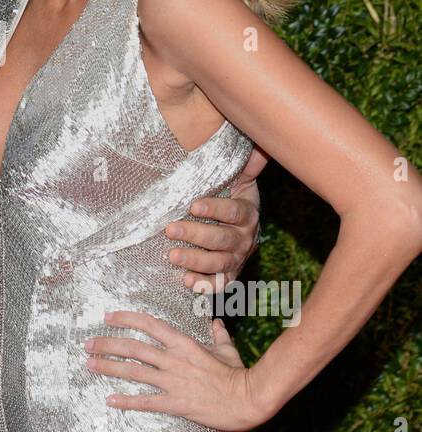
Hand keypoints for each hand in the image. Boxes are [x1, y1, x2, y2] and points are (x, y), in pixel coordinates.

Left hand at [85, 310, 270, 431]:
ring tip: (89, 365)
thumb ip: (218, 335)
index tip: (109, 317)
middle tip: (88, 343)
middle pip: (133, 348)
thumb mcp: (227, 349)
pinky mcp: (175, 403)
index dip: (126, 319)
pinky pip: (146, 402)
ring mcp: (172, 382)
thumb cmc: (238, 374)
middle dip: (107, 344)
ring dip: (109, 367)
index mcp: (184, 344)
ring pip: (134, 372)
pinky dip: (126, 401)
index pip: (149, 325)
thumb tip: (216, 322)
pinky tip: (110, 400)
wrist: (247, 399)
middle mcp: (173, 360)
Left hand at [165, 147, 266, 289]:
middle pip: (222, 238)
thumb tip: (260, 147)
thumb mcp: (240, 182)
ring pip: (218, 263)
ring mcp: (236, 260)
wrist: (239, 233)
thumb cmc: (232, 201)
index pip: (234, 211)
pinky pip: (218, 284)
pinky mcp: (227, 277)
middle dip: (196, 234)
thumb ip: (247, 166)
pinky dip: (203, 284)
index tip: (193, 206)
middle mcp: (245, 238)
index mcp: (248, 214)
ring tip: (172, 255)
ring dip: (195, 260)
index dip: (215, 209)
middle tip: (170, 230)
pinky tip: (186, 281)